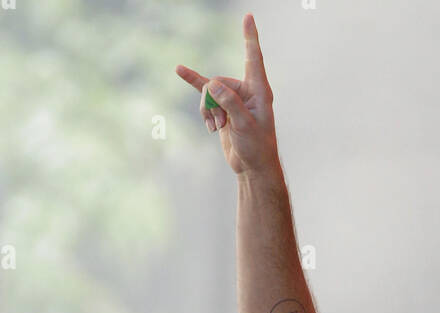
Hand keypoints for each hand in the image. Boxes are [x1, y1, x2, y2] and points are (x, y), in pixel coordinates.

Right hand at [176, 13, 277, 175]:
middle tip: (220, 123)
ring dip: (207, 110)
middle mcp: (246, 91)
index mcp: (259, 90)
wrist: (252, 167)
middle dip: (212, 102)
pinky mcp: (223, 109)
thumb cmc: (256, 148)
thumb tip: (213, 85)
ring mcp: (233, 99)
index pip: (253, 58)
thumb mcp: (244, 125)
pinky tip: (179, 70)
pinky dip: (196, 93)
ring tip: (216, 128)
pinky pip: (205, 96)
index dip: (250, 37)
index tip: (249, 16)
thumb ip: (230, 103)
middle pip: (218, 82)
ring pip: (209, 92)